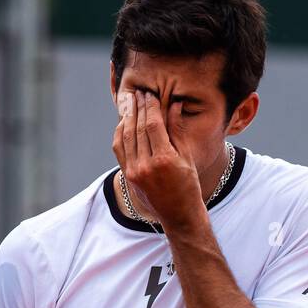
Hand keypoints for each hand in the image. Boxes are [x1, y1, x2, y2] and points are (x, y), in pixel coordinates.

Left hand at [112, 89, 204, 230]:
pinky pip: (119, 149)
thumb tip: (174, 104)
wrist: (178, 215)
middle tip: (139, 92)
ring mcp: (134, 172)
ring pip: (126, 137)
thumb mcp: (187, 157)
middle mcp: (146, 166)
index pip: (153, 124)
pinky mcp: (128, 176)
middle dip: (138, 108)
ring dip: (127, 117)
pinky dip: (120, 133)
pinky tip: (124, 122)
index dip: (150, 106)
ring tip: (130, 102)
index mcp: (164, 160)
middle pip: (137, 128)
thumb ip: (177, 130)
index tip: (150, 93)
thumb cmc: (188, 186)